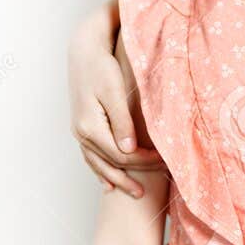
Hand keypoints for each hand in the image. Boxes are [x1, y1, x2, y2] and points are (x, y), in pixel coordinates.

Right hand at [68, 6, 160, 197]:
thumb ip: (122, 121)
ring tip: (136, 193)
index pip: (121, 154)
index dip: (144, 161)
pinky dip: (101, 171)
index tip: (164, 161)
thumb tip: (129, 150)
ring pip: (99, 164)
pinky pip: (91, 156)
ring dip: (118, 179)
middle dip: (135, 173)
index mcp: (90, 126)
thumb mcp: (114, 92)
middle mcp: (82, 133)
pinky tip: (108, 183)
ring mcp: (80, 132)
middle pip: (112, 162)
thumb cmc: (101, 67)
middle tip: (158, 180)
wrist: (83, 51)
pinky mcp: (82, 127)